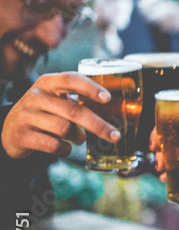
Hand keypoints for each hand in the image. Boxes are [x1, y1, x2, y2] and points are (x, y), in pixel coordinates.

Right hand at [1, 72, 118, 158]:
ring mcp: (27, 115)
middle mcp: (36, 96)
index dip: (90, 88)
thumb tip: (117, 110)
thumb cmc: (45, 113)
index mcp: (48, 82)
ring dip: (78, 137)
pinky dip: (65, 149)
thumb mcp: (57, 100)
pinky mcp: (22, 135)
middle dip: (98, 125)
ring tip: (80, 138)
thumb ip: (79, 100)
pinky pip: (53, 145)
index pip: (71, 79)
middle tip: (116, 136)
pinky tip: (65, 148)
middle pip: (73, 110)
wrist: (11, 130)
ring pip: (64, 128)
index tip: (108, 98)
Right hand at [151, 109, 178, 180]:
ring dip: (163, 162)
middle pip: (166, 139)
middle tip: (160, 163)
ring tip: (162, 172)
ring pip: (169, 151)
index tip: (154, 145)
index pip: (168, 121)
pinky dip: (171, 170)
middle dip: (160, 152)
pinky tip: (166, 177)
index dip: (157, 133)